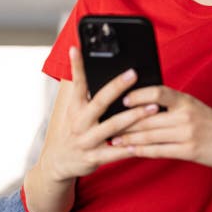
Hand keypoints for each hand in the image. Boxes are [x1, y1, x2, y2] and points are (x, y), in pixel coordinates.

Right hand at [39, 47, 159, 181]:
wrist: (58, 163)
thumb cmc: (74, 129)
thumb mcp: (75, 111)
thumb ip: (86, 94)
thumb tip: (100, 70)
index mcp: (75, 107)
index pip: (77, 83)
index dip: (77, 66)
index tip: (77, 48)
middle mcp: (79, 122)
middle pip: (99, 102)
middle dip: (116, 87)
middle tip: (134, 73)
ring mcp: (86, 140)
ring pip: (112, 127)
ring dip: (134, 116)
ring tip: (153, 107)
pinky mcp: (93, 158)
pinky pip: (115, 152)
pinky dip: (129, 147)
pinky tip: (144, 141)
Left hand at [108, 85, 211, 167]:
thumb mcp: (194, 106)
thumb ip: (173, 105)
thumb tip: (144, 103)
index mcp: (185, 100)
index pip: (158, 91)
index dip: (138, 94)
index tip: (122, 99)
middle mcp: (185, 114)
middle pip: (148, 117)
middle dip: (125, 122)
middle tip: (106, 124)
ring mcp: (187, 133)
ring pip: (150, 135)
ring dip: (129, 138)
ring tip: (113, 139)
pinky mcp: (189, 150)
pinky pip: (160, 150)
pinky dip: (143, 151)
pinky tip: (131, 151)